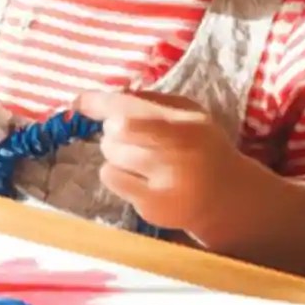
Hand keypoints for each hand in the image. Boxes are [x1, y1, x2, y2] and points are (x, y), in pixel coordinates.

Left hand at [75, 91, 257, 233]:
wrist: (225, 196)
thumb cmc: (199, 147)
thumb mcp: (187, 115)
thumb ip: (149, 101)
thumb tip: (100, 97)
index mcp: (188, 124)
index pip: (133, 109)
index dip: (102, 103)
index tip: (80, 101)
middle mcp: (179, 153)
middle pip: (116, 131)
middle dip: (115, 130)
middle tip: (134, 138)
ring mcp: (165, 183)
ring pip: (110, 154)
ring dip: (117, 153)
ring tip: (141, 159)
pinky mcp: (152, 207)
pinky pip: (110, 177)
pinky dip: (116, 173)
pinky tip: (138, 178)